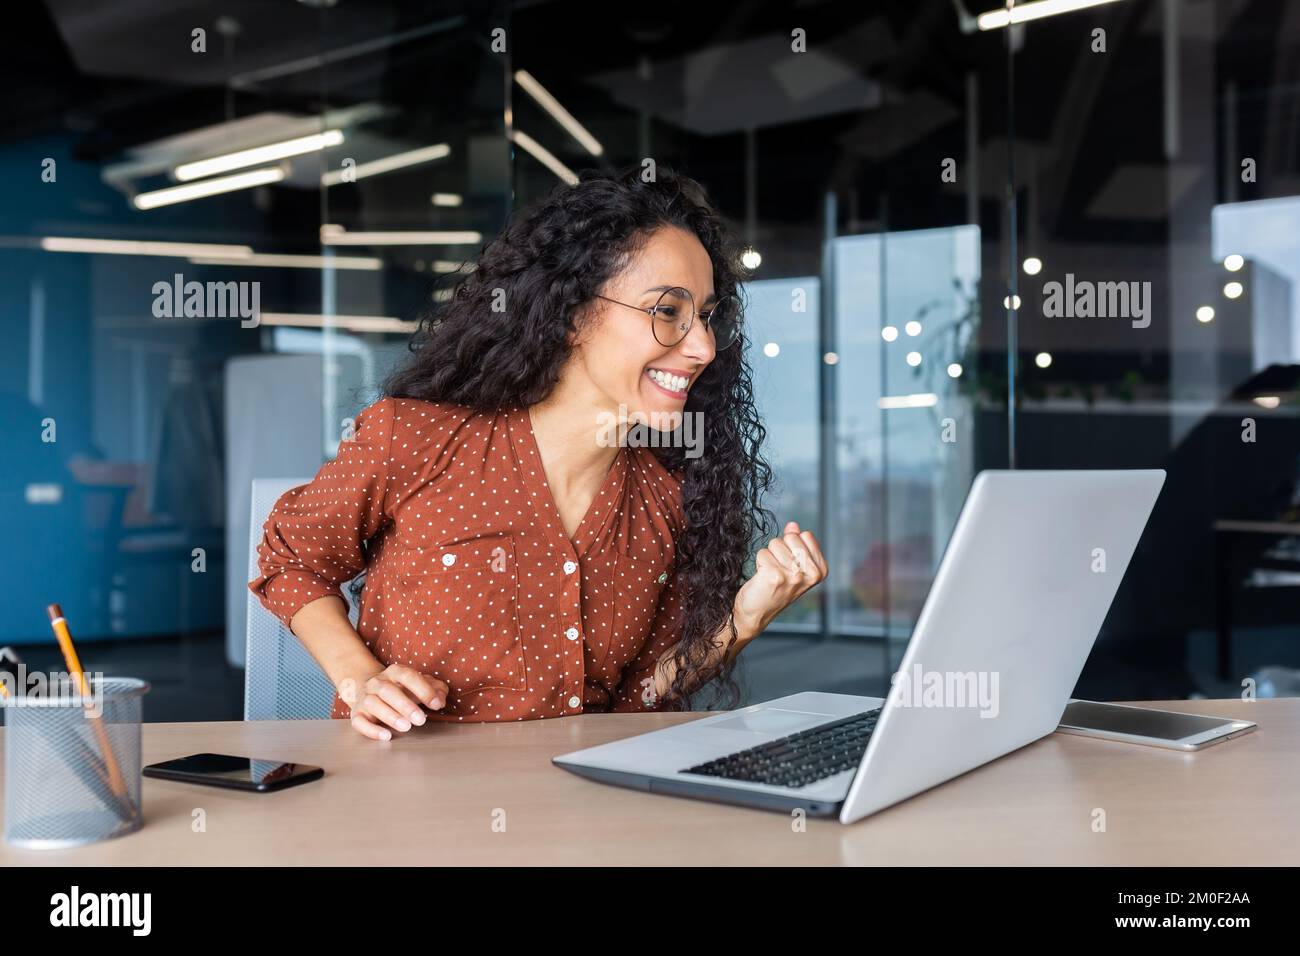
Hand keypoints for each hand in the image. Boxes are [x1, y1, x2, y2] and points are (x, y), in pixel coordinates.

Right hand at [340, 664, 447, 740]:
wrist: (369, 689)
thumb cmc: (402, 689)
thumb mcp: (420, 684)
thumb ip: (435, 689)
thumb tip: (440, 700)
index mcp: (395, 672)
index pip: (408, 676)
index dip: (423, 690)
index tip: (437, 704)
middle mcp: (377, 682)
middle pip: (388, 690)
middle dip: (405, 706)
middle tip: (420, 720)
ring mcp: (365, 697)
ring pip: (372, 704)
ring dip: (390, 716)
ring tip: (406, 727)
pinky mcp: (357, 714)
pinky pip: (359, 721)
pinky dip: (371, 730)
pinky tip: (386, 736)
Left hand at [732, 521, 827, 643]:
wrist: (755, 614)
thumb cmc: (774, 589)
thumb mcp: (792, 566)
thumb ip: (795, 543)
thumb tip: (793, 525)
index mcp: (820, 570)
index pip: (805, 535)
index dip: (792, 546)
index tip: (789, 565)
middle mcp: (811, 574)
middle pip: (790, 537)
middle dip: (780, 550)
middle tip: (778, 570)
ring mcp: (794, 576)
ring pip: (775, 544)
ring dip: (769, 557)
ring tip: (770, 575)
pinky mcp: (775, 576)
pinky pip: (763, 553)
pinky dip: (759, 563)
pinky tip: (762, 579)